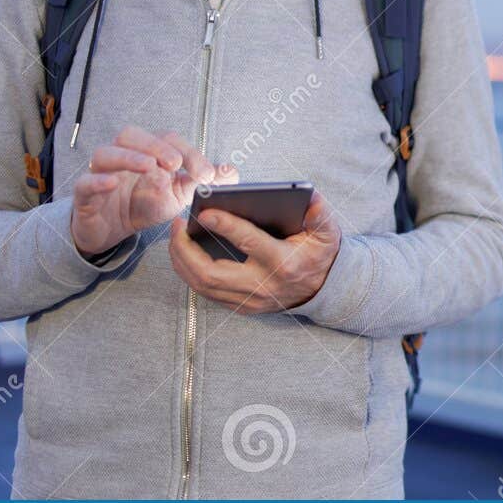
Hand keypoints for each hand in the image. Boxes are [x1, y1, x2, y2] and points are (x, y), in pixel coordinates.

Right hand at [71, 127, 234, 256]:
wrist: (113, 230)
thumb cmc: (146, 204)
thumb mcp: (181, 194)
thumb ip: (203, 181)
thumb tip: (232, 172)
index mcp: (148, 151)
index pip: (167, 139)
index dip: (190, 153)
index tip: (207, 175)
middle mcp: (123, 156)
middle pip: (131, 135)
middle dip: (156, 146)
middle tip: (175, 163)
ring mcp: (101, 173)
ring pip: (106, 153)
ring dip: (128, 157)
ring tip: (149, 167)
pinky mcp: (85, 195)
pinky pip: (86, 182)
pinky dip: (98, 180)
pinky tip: (112, 183)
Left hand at [168, 190, 341, 313]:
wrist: (323, 289)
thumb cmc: (320, 254)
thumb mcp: (327, 232)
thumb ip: (320, 214)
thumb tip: (309, 196)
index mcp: (283, 263)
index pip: (249, 242)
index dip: (225, 226)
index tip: (204, 211)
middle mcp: (262, 285)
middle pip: (211, 273)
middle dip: (185, 249)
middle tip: (176, 225)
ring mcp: (249, 300)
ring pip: (202, 285)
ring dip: (182, 261)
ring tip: (175, 236)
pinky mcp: (241, 306)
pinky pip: (206, 292)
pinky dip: (190, 273)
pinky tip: (183, 254)